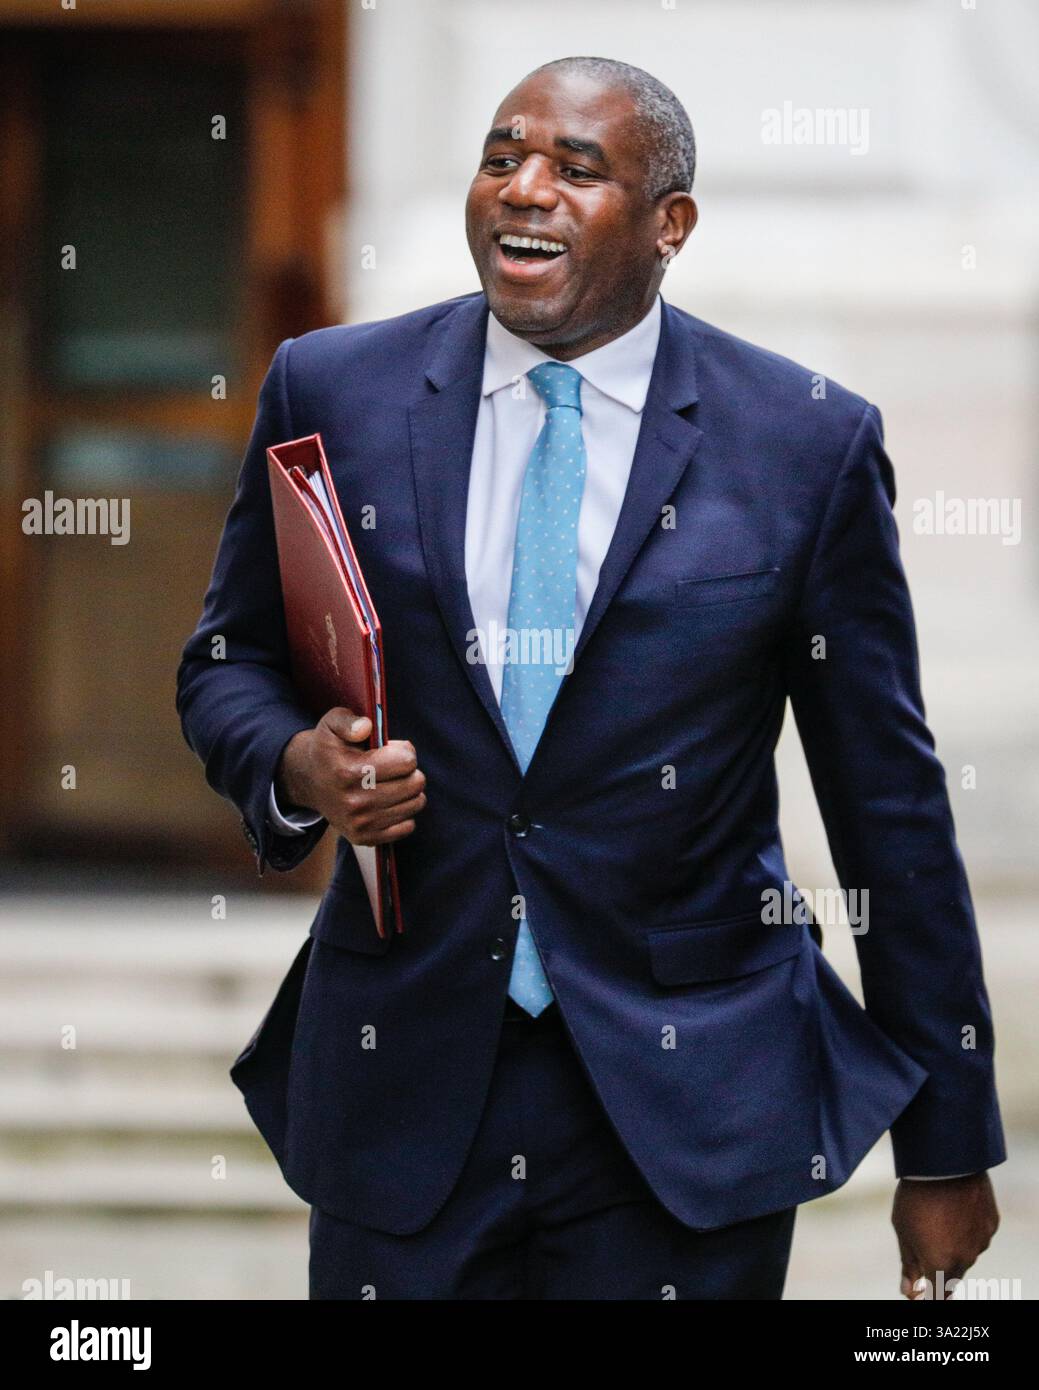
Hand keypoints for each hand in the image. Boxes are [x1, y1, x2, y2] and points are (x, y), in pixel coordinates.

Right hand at [275, 707, 425, 846]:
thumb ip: (348, 720)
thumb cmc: (329, 749)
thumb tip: (366, 727)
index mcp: (349, 772)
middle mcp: (355, 801)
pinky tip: (388, 801)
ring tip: (391, 782)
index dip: (404, 750)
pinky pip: (407, 827)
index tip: (391, 750)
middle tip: (393, 767)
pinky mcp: (365, 838)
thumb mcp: (331, 723)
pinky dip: (403, 813)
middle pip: (415, 783)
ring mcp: (360, 823)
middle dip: (409, 770)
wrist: (309, 781)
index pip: (406, 761)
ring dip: (409, 791)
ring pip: (415, 803)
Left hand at [892, 1172, 998, 1298]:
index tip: (920, 1289)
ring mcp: (981, 1242)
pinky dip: (966, 1229)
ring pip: (966, 1253)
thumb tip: (908, 1292)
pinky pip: (977, 1235)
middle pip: (952, 1275)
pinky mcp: (991, 1224)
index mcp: (940, 1264)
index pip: (938, 1296)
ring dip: (954, 1245)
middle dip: (939, 1266)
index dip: (929, 1294)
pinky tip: (955, 1209)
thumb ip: (908, 1264)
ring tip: (938, 1216)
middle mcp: (965, 1258)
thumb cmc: (916, 1195)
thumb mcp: (903, 1229)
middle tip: (925, 1242)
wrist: (945, 1161)